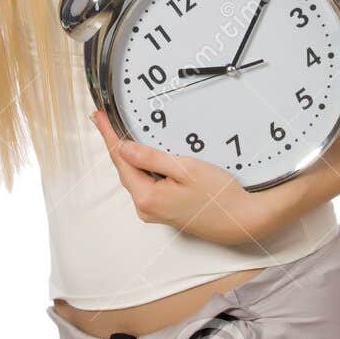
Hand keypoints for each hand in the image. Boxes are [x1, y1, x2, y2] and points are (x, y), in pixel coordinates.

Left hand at [88, 107, 267, 244]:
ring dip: (129, 155)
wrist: (241, 221)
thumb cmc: (218, 196)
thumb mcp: (185, 169)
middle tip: (106, 119)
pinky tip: (144, 156)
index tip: (98, 117)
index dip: (108, 135)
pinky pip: (146, 184)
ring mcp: (154, 211)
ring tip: (121, 132)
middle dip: (116, 143)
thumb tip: (124, 148)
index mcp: (147, 197)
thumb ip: (151, 158)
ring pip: (136, 177)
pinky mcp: (164, 210)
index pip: (120, 159)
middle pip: (125, 169)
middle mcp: (146, 208)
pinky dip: (143, 167)